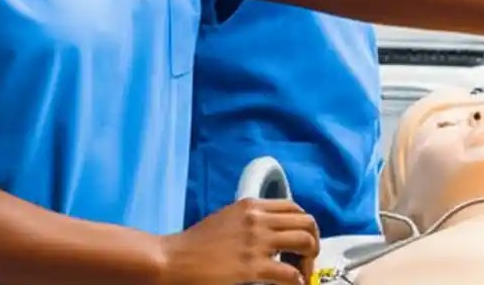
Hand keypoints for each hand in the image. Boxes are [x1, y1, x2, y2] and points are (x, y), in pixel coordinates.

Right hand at [160, 199, 318, 284]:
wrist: (170, 260)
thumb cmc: (193, 246)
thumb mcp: (225, 221)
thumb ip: (249, 221)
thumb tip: (269, 234)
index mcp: (251, 206)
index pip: (294, 208)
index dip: (303, 226)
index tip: (300, 243)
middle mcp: (258, 219)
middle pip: (307, 223)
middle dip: (313, 242)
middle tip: (306, 261)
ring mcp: (256, 242)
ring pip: (305, 243)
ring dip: (309, 262)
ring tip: (302, 275)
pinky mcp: (252, 266)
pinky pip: (290, 273)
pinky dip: (298, 281)